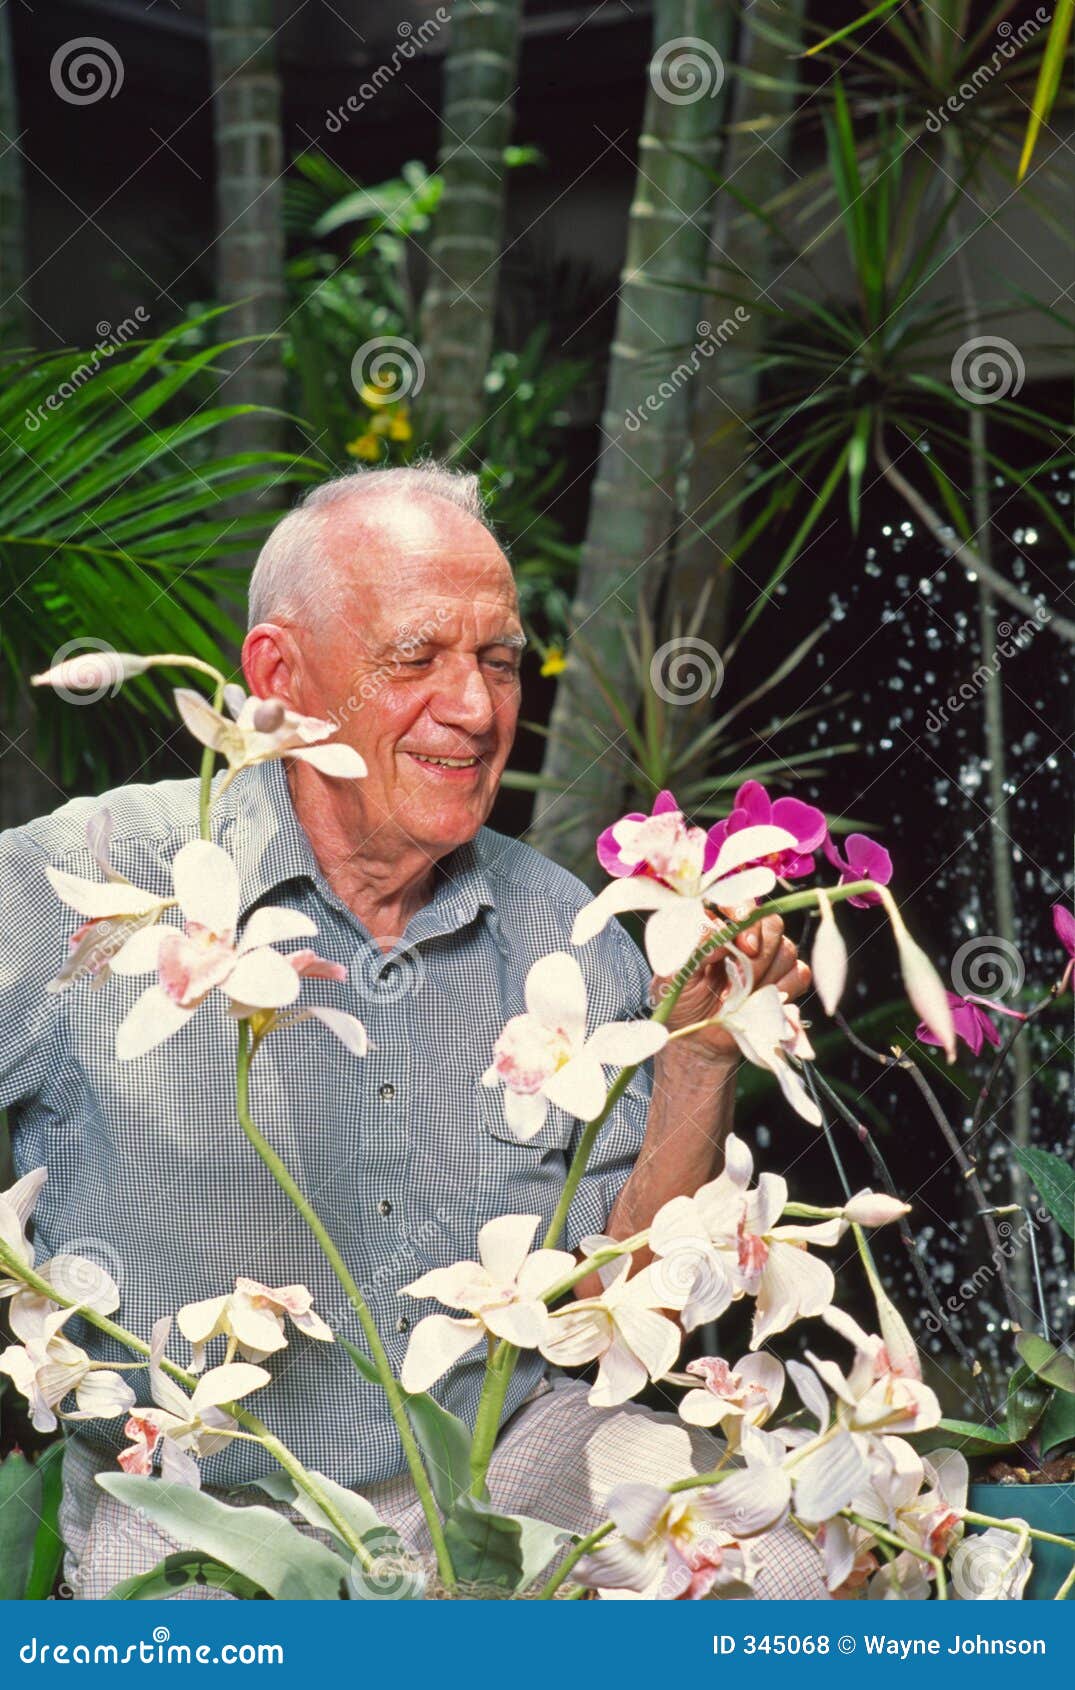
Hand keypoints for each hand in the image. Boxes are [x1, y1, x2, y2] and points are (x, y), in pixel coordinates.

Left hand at [653, 914, 810, 1065]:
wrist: (699, 1042)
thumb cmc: (680, 1004)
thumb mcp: (673, 975)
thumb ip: (693, 950)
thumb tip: (722, 939)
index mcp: (716, 926)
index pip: (738, 901)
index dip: (745, 915)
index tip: (742, 943)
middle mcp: (744, 937)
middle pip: (771, 922)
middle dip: (759, 950)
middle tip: (740, 976)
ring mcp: (768, 959)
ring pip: (787, 948)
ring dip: (766, 975)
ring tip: (742, 995)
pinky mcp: (785, 982)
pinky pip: (800, 973)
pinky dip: (784, 989)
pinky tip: (761, 1001)